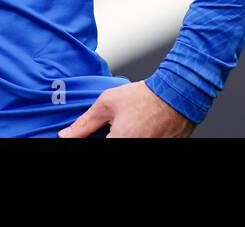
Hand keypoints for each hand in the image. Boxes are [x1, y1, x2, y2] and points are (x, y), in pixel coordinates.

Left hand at [58, 81, 195, 137]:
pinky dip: (136, 137)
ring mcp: (146, 151)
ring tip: (127, 125)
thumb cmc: (146, 97)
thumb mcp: (108, 103)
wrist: (178, 94)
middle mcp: (134, 148)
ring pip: (122, 146)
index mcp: (118, 142)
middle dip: (106, 137)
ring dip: (119, 137)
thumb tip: (66, 135)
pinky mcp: (157, 149)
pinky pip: (138, 144)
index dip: (89, 140)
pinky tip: (136, 128)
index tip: (94, 135)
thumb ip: (84, 123)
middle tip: (112, 128)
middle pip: (111, 146)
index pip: (93, 147)